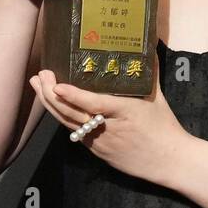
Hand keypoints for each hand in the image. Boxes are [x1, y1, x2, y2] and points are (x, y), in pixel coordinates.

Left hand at [29, 57, 188, 188]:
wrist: (168, 160)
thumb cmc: (164, 127)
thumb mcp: (157, 98)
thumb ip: (149, 73)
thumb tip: (148, 47)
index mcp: (123, 112)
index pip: (93, 104)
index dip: (73, 96)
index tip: (57, 85)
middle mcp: (107, 128)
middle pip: (71, 113)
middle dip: (51, 94)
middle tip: (40, 75)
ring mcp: (99, 142)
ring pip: (68, 123)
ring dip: (51, 105)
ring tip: (38, 86)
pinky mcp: (96, 151)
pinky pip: (76, 132)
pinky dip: (62, 117)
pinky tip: (55, 105)